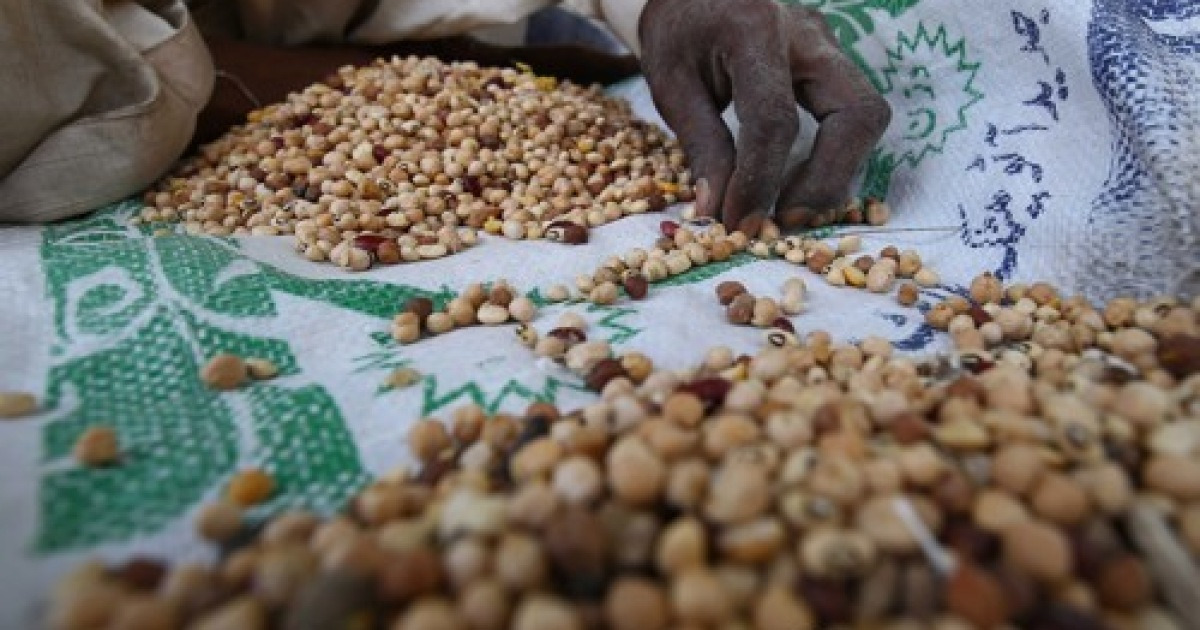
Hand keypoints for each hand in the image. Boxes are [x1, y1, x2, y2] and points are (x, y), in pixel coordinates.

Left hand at [638, 0, 890, 233]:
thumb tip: (717, 214)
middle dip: (828, 178)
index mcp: (755, 30)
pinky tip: (799, 185)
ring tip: (790, 209)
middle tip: (787, 219)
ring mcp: (830, 46)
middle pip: (856, 113)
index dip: (760, 181)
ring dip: (836, 173)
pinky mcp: (835, 63)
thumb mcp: (672, 86)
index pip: (774, 119)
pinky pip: (852, 118)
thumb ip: (701, 147)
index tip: (740, 222)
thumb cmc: (678, 36)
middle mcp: (808, 35)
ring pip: (866, 117)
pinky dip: (833, 160)